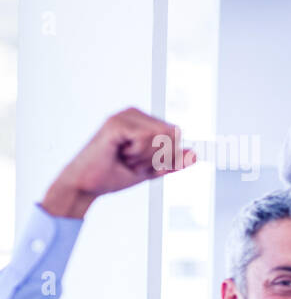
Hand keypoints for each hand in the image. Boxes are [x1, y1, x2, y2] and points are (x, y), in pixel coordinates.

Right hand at [41, 108, 195, 218]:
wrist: (86, 186)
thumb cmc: (115, 175)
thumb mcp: (152, 170)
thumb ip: (173, 162)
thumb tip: (196, 154)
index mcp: (143, 120)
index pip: (177, 135)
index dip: (165, 156)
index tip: (141, 162)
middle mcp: (134, 113)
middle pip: (173, 134)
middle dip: (157, 156)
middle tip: (131, 160)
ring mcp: (124, 115)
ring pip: (162, 136)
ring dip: (146, 157)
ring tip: (124, 158)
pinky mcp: (116, 123)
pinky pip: (147, 138)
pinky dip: (137, 154)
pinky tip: (119, 153)